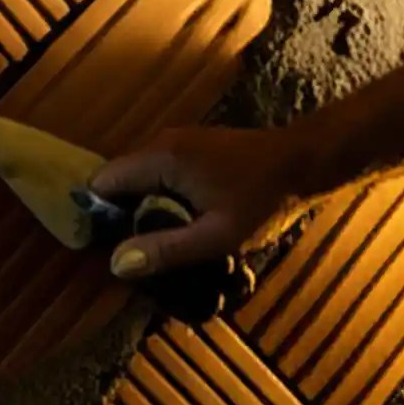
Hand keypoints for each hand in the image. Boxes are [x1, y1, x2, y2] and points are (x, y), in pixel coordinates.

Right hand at [92, 126, 309, 277]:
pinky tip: (180, 221)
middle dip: (121, 214)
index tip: (105, 246)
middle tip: (137, 252)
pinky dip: (160, 195)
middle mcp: (162, 142)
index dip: (97, 214)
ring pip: (141, 176)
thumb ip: (166, 250)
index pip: (102, 182)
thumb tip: (117, 263)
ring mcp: (178, 140)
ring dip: (143, 206)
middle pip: (120, 179)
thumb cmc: (263, 200)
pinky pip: (160, 172)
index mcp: (161, 159)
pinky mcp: (193, 146)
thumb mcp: (217, 236)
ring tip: (158, 242)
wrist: (305, 161)